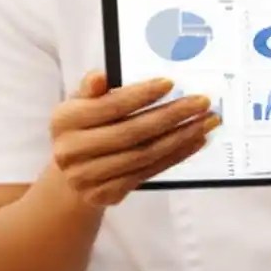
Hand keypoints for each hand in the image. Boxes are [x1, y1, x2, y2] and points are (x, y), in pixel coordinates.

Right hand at [49, 71, 218, 206]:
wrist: (71, 175)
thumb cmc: (84, 127)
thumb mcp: (80, 103)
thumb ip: (92, 89)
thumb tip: (100, 76)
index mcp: (64, 120)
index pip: (109, 106)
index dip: (141, 95)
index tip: (170, 83)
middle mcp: (71, 151)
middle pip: (132, 132)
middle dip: (172, 116)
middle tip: (202, 102)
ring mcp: (88, 177)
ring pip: (144, 155)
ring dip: (181, 137)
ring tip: (207, 121)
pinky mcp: (107, 194)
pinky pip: (149, 172)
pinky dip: (176, 156)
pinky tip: (196, 140)